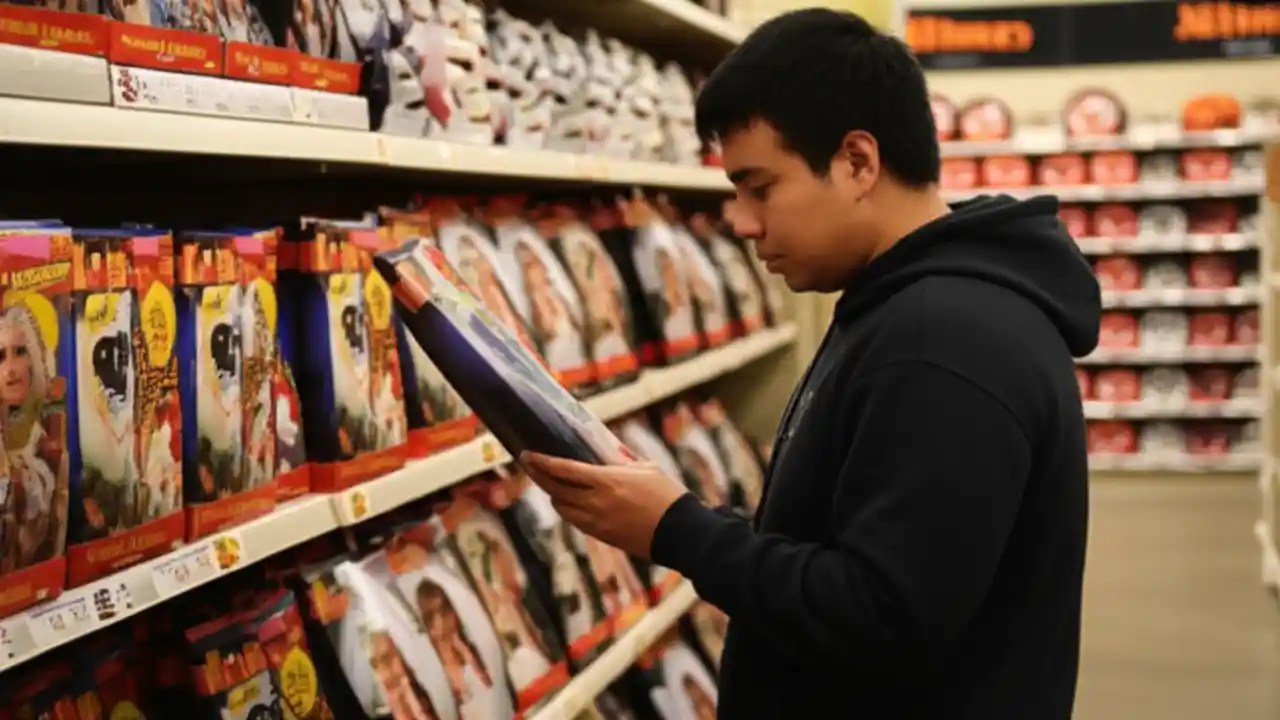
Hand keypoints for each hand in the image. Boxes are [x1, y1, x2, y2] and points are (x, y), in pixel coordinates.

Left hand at [520, 452, 689, 559]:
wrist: (680, 532)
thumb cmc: (668, 495)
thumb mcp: (646, 468)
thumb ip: (623, 460)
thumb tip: (608, 451)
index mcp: (606, 480)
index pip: (564, 469)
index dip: (542, 462)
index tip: (527, 454)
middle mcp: (596, 502)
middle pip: (555, 489)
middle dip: (539, 476)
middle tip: (530, 466)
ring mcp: (597, 522)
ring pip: (562, 508)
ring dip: (553, 494)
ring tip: (551, 483)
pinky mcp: (602, 536)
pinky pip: (575, 521)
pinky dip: (568, 509)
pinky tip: (569, 502)